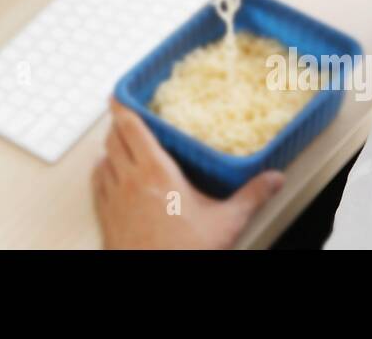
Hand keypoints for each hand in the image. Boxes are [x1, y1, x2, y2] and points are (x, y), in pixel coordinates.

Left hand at [92, 98, 284, 248]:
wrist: (154, 276)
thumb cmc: (185, 251)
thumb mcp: (226, 222)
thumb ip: (251, 196)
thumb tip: (274, 179)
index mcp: (156, 171)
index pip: (132, 127)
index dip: (122, 107)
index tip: (118, 95)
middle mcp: (129, 179)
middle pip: (113, 139)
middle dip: (117, 125)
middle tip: (124, 119)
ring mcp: (113, 198)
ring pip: (102, 159)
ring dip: (109, 148)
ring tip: (119, 145)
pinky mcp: (104, 216)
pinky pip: (97, 184)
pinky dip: (101, 172)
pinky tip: (109, 175)